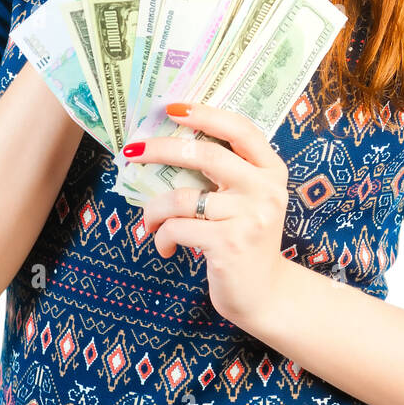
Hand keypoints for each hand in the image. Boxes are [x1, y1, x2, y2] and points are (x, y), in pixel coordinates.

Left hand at [125, 100, 289, 329]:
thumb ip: (227, 173)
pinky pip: (178, 228)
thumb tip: (170, 145)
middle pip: (205, 155)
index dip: (205, 114)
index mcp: (271, 170)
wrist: (265, 295)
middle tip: (132, 152)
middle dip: (160, 149)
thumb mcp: (247, 200)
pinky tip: (166, 247)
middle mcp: (265, 190)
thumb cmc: (245, 239)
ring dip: (154, 210)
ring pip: (181, 198)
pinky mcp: (229, 245)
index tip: (172, 109)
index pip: (240, 130)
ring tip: (149, 220)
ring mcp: (249, 218)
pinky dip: (162, 236)